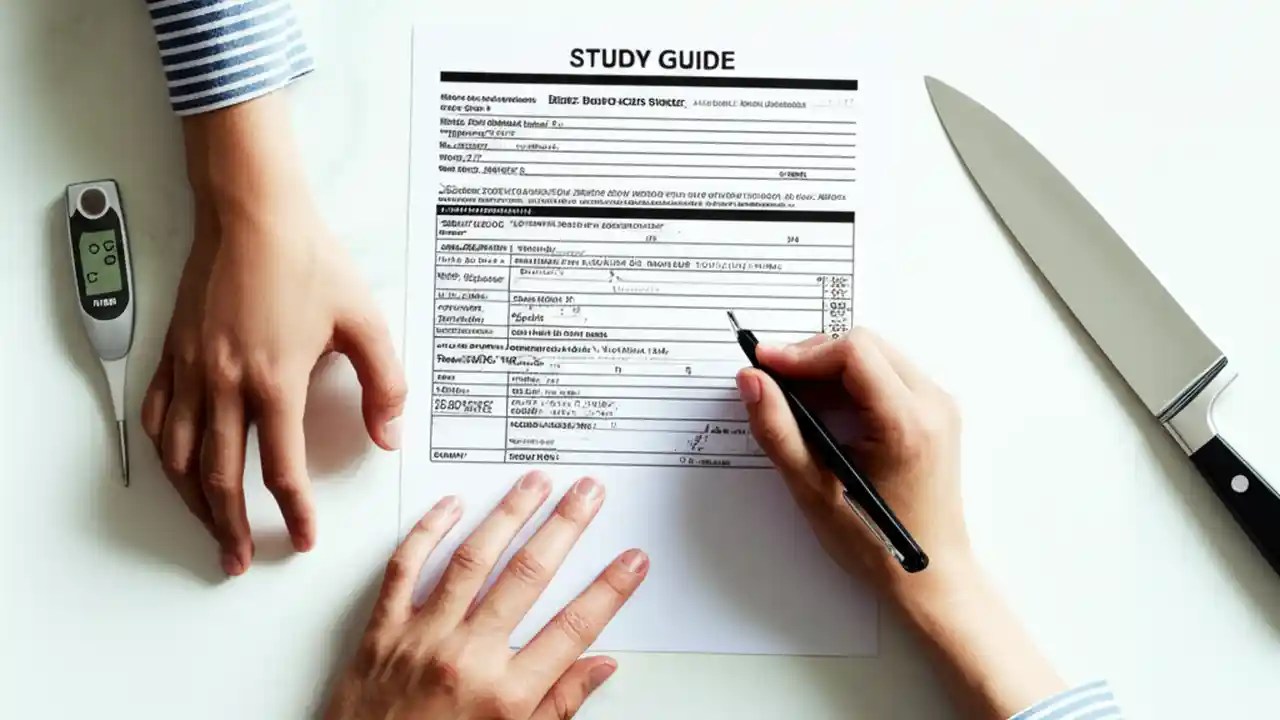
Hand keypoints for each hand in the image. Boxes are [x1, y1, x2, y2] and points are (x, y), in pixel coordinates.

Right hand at [141, 96, 405, 574]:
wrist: (252, 212)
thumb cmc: (307, 259)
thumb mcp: (364, 320)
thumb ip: (384, 384)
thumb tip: (389, 436)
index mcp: (274, 380)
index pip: (281, 469)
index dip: (293, 512)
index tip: (303, 538)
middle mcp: (224, 383)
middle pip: (221, 478)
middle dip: (232, 528)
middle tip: (241, 559)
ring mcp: (191, 370)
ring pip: (182, 457)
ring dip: (194, 503)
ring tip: (209, 529)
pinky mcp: (173, 354)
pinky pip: (159, 418)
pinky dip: (167, 455)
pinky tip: (178, 468)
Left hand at [326, 473, 647, 719]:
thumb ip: (558, 703)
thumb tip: (600, 667)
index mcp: (505, 695)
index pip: (573, 628)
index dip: (609, 590)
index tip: (633, 561)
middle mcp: (466, 658)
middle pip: (528, 577)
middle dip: (565, 527)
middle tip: (589, 494)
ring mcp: (422, 638)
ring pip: (473, 560)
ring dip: (509, 514)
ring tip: (534, 484)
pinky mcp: (383, 630)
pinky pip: (405, 569)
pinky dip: (428, 532)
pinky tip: (452, 505)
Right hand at [736, 329, 1065, 717]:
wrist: (930, 576)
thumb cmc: (877, 544)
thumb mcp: (814, 489)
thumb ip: (778, 430)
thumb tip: (752, 382)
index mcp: (907, 422)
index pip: (853, 352)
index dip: (801, 352)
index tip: (763, 365)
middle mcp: (932, 405)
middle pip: (864, 345)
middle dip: (812, 356)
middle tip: (772, 381)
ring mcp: (938, 407)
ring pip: (875, 355)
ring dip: (830, 367)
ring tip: (793, 397)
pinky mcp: (934, 414)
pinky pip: (887, 374)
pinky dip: (850, 381)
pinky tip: (824, 408)